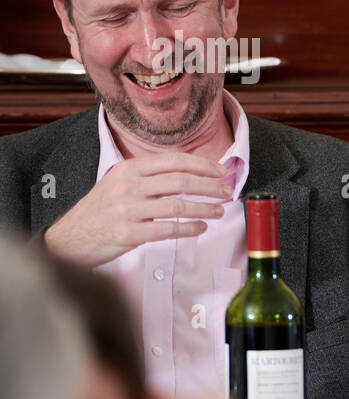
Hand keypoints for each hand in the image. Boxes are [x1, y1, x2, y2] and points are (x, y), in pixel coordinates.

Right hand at [43, 152, 232, 266]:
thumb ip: (149, 177)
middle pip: (180, 181)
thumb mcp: (119, 183)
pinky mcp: (128, 233)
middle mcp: (128, 186)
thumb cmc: (101, 211)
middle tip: (227, 191)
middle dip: (210, 186)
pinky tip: (201, 228)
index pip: (173, 161)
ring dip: (204, 208)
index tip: (221, 170)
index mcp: (128, 169)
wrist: (70, 238)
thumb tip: (190, 175)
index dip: (202, 164)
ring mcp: (127, 210)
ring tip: (219, 211)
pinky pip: (168, 229)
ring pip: (178, 205)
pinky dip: (189, 229)